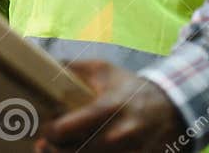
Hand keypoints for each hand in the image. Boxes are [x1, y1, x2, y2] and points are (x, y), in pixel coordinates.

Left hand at [35, 60, 185, 152]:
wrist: (165, 108)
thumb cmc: (127, 87)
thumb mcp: (103, 69)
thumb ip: (72, 68)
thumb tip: (43, 64)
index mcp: (109, 107)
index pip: (67, 128)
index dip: (50, 130)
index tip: (45, 125)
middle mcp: (118, 134)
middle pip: (72, 152)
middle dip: (54, 147)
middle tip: (46, 141)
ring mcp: (127, 152)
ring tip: (55, 148)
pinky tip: (76, 150)